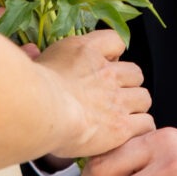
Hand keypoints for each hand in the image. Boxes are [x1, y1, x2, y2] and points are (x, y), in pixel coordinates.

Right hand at [37, 29, 152, 159]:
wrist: (41, 110)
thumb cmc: (32, 89)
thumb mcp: (33, 63)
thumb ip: (36, 55)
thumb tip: (30, 50)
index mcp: (87, 52)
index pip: (115, 41)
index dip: (114, 54)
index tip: (106, 65)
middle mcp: (107, 73)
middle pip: (135, 73)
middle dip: (127, 85)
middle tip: (112, 98)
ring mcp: (118, 100)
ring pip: (143, 98)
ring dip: (135, 107)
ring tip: (120, 118)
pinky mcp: (122, 126)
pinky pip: (146, 123)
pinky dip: (140, 129)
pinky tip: (129, 134)